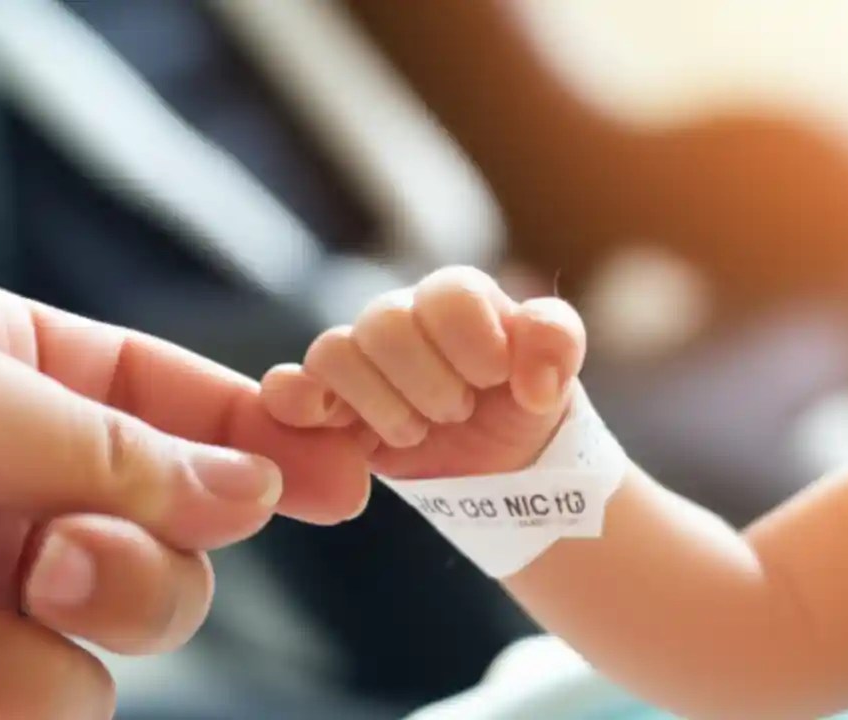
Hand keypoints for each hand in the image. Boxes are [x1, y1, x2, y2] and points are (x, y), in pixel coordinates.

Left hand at [0, 247, 368, 718]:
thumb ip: (90, 428)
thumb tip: (245, 480)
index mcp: (0, 371)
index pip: (167, 397)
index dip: (260, 429)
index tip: (344, 464)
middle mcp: (5, 484)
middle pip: (179, 522)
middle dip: (166, 537)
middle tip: (90, 538)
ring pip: (136, 622)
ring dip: (97, 611)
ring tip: (2, 591)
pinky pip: (57, 706)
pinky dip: (19, 688)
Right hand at [261, 266, 586, 478]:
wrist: (499, 463)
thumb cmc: (524, 401)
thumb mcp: (557, 368)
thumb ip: (556, 342)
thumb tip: (530, 380)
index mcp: (456, 299)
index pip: (450, 294)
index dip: (471, 340)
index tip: (494, 379)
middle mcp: (400, 318)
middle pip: (385, 322)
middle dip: (428, 381)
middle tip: (458, 412)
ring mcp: (360, 360)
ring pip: (336, 352)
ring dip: (380, 404)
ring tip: (417, 432)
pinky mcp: (331, 406)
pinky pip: (290, 388)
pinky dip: (297, 401)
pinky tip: (324, 420)